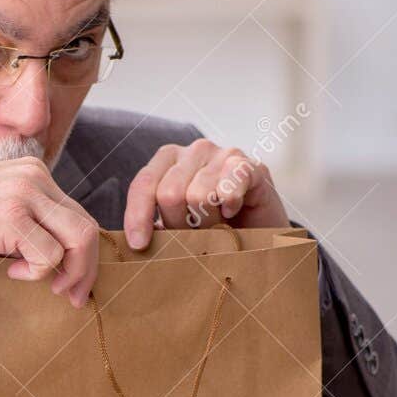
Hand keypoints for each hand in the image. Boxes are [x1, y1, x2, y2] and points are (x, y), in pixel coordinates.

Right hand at [0, 156, 100, 305]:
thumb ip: (25, 218)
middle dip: (86, 269)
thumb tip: (58, 254)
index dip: (82, 254)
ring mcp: (23, 195)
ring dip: (70, 274)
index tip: (72, 283)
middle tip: (74, 297)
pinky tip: (12, 271)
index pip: (76, 214)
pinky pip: (49, 256)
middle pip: (86, 227)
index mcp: (33, 171)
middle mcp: (34, 177)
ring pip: (79, 240)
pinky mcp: (10, 218)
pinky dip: (37, 273)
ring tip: (49, 287)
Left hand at [124, 138, 289, 249]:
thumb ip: (157, 226)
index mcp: (168, 160)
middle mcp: (194, 150)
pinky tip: (232, 212)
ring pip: (199, 196)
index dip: (137, 215)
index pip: (144, 183)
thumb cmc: (212, 229)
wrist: (261, 232)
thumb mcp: (177, 226)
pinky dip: (229, 205)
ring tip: (217, 227)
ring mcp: (224, 154)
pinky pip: (230, 185)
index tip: (139, 245)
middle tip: (195, 237)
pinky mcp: (252, 166)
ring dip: (208, 223)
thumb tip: (136, 243)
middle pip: (169, 193)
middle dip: (179, 225)